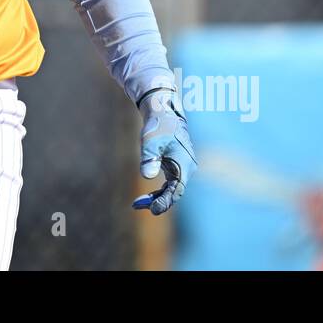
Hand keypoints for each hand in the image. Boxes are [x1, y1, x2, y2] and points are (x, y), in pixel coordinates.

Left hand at [131, 88, 196, 214]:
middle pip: (174, 192)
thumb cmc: (157, 126)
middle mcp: (186, 168)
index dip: (165, 202)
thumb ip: (149, 159)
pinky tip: (147, 196)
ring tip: (137, 203)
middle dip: (157, 201)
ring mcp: (182, 167)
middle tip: (136, 206)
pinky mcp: (177, 166)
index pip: (176, 190)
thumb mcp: (150, 142)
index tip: (153, 210)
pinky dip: (159, 190)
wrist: (163, 112)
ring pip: (172, 189)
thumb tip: (147, 177)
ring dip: (157, 197)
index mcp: (184, 165)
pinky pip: (170, 183)